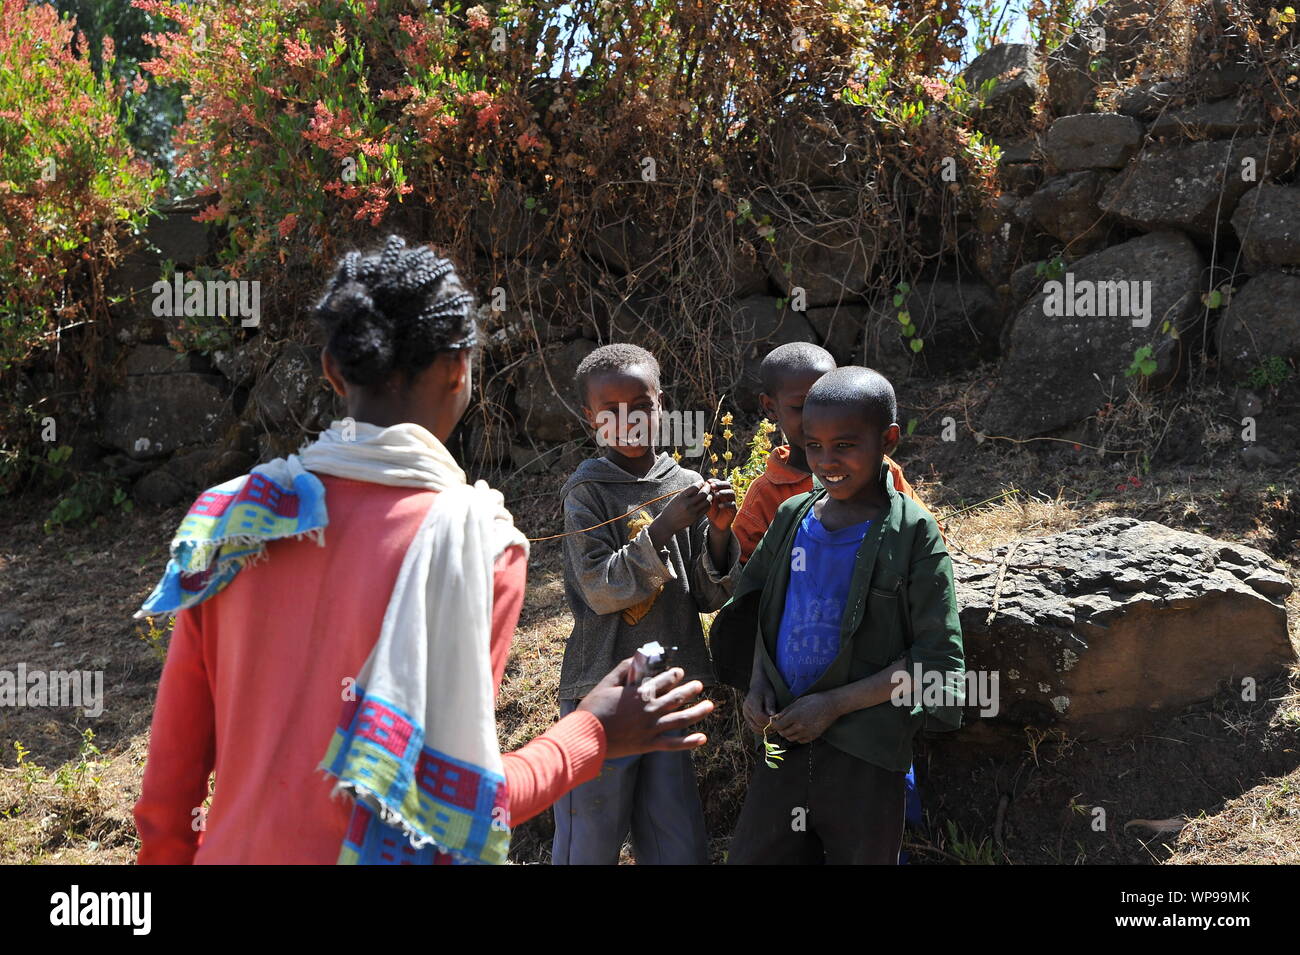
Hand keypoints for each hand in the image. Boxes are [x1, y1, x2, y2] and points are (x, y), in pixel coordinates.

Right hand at [576, 658, 713, 758]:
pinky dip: (689, 742)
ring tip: (710, 706)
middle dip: (690, 690)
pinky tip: (703, 738)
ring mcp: (651, 728)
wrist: (586, 737)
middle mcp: (649, 710)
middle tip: (699, 685)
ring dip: (697, 712)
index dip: (673, 675)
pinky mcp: (649, 745)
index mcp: (639, 694)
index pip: (663, 681)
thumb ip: (622, 670)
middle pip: (676, 698)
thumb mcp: (605, 684)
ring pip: (681, 719)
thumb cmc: (593, 710)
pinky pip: (673, 744)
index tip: (680, 672)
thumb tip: (634, 658)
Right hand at [649, 482, 709, 545]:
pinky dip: (708, 503)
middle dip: (708, 488)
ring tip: (709, 494)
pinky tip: (707, 501)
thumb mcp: (677, 498)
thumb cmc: (672, 508)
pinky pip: (706, 509)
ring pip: (707, 501)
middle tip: (708, 486)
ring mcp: (692, 512)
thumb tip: (699, 485)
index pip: (695, 487)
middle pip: (703, 493)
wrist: (667, 523)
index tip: (702, 482)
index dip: (701, 483)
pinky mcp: (695, 518)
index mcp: (681, 497)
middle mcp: (687, 504)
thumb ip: (687, 492)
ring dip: (710, 496)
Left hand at [704, 478, 736, 531]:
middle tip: (712, 486)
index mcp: (722, 490)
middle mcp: (728, 494)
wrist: (716, 523)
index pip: (721, 482)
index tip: (708, 482)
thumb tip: (704, 483)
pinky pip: (732, 504)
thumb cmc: (711, 510)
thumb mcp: (707, 502)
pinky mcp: (734, 509)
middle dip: (720, 484)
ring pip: (731, 493)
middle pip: (728, 485)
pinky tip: (719, 505)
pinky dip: (726, 504)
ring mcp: (732, 501)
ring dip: (724, 492)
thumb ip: (707, 494)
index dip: (715, 481)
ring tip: (716, 495)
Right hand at [742, 669, 776, 733]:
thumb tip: (772, 716)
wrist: (758, 686)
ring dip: (764, 730)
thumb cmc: (766, 690)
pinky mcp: (746, 717)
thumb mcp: (770, 695)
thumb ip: (770, 705)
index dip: (768, 721)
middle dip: (767, 727)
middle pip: (756, 723)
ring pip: (754, 727)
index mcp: (751, 702)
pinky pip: (752, 727)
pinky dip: (760, 730)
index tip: (776, 721)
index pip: (759, 717)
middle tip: (777, 727)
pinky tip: (768, 729)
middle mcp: (746, 709)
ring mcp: (745, 714)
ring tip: (773, 728)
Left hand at [770, 692, 840, 743]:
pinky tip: (799, 730)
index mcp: (795, 716)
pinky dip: (797, 737)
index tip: (774, 721)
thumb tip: (775, 718)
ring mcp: (807, 732)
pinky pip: (800, 741)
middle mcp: (800, 726)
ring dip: (788, 734)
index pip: (778, 726)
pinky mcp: (813, 736)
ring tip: (791, 726)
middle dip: (780, 729)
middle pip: (783, 734)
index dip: (774, 724)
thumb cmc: (814, 701)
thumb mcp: (797, 702)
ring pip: (791, 738)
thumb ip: (785, 711)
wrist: (831, 705)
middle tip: (782, 724)